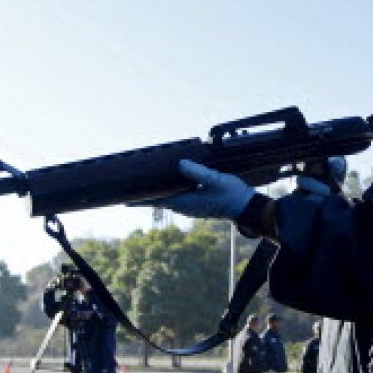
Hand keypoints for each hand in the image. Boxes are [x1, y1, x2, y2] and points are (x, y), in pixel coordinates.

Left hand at [135, 160, 255, 219]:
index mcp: (185, 202)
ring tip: (144, 187)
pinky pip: (177, 199)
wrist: (247, 207)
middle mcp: (185, 207)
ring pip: (168, 199)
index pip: (157, 201)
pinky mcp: (197, 205)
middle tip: (129, 190)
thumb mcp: (215, 180)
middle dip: (146, 195)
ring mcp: (191, 208)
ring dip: (157, 194)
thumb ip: (198, 173)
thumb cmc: (232, 194)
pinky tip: (167, 186)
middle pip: (160, 200)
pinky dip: (169, 193)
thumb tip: (180, 164)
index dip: (141, 199)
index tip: (125, 199)